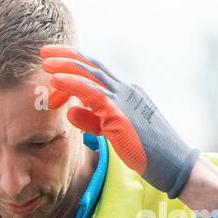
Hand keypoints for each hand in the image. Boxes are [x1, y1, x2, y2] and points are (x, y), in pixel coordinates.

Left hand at [40, 45, 199, 198]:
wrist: (173, 165)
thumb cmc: (146, 151)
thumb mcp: (113, 132)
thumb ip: (92, 120)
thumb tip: (70, 111)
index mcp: (124, 95)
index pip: (96, 74)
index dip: (74, 64)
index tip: (53, 62)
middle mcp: (125, 92)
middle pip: (92, 67)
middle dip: (68, 57)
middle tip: (44, 52)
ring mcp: (125, 101)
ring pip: (91, 76)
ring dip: (67, 67)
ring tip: (45, 62)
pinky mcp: (121, 115)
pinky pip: (93, 94)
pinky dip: (73, 84)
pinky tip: (56, 80)